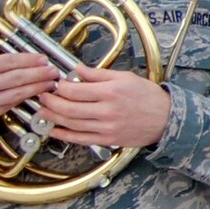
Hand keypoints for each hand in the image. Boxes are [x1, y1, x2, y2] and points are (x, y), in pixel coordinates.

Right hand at [0, 30, 56, 128]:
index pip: (11, 61)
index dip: (30, 60)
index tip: (43, 59)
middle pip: (19, 77)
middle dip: (40, 74)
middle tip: (54, 71)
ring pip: (18, 93)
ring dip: (37, 88)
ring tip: (50, 84)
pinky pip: (9, 105)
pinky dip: (23, 99)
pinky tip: (33, 95)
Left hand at [35, 65, 172, 147]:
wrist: (167, 118)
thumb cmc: (147, 96)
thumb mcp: (125, 77)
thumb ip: (98, 74)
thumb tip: (76, 69)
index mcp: (110, 92)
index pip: (74, 90)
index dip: (59, 87)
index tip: (54, 83)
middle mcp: (107, 110)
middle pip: (68, 108)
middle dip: (50, 102)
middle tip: (42, 96)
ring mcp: (106, 127)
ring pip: (71, 123)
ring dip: (53, 118)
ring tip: (43, 111)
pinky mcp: (108, 139)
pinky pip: (80, 139)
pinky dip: (64, 135)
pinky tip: (54, 130)